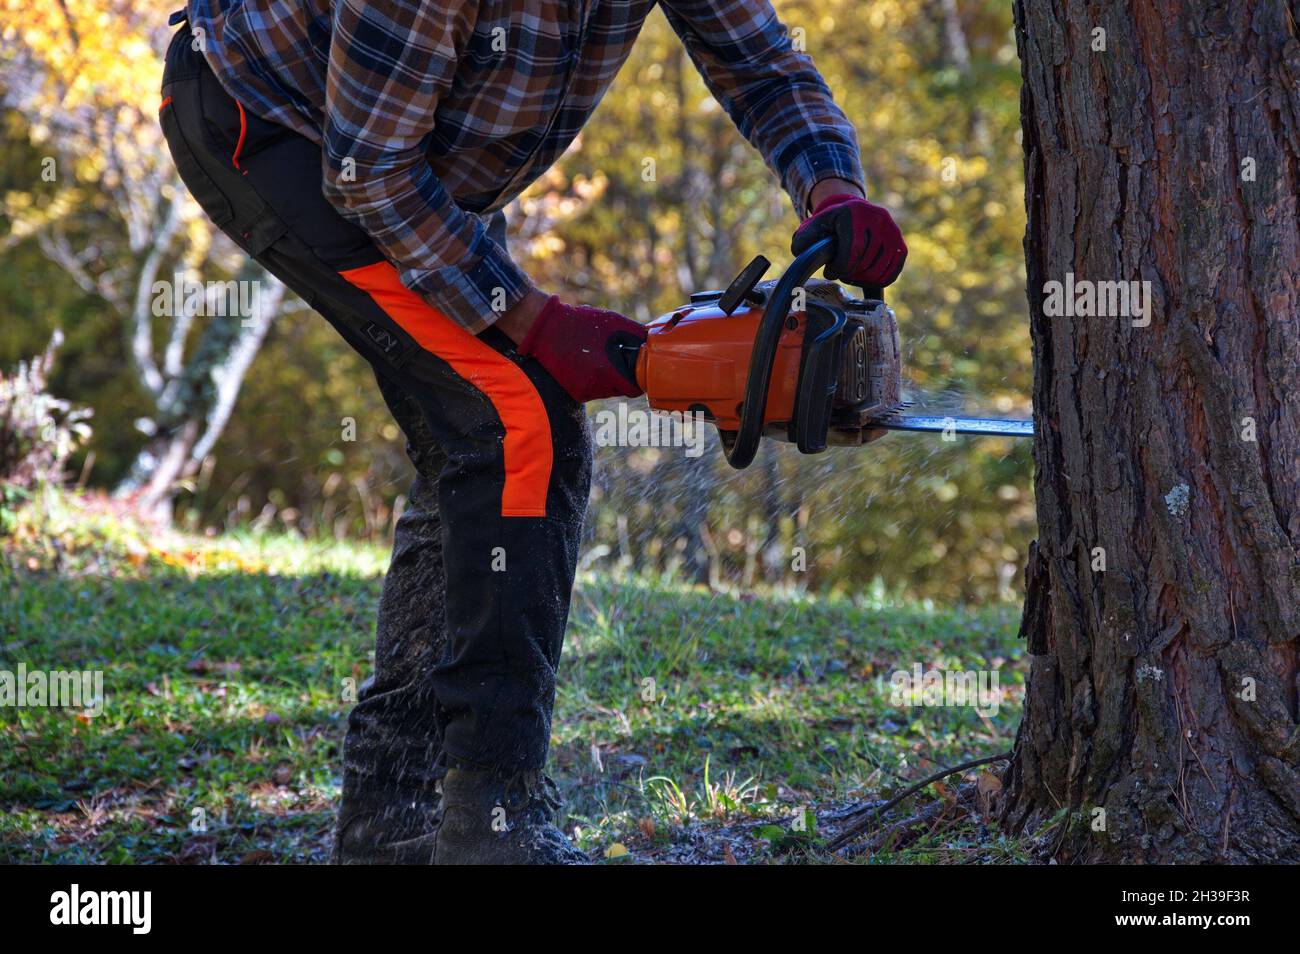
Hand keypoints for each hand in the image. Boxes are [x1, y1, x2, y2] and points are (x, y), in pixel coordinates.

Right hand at [516, 295, 646, 403]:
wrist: (544, 329)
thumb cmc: (581, 322)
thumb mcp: (614, 323)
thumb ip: (636, 336)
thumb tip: (651, 344)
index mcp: (606, 371)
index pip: (634, 388)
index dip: (639, 378)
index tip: (638, 369)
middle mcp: (595, 386)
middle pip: (622, 389)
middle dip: (624, 376)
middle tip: (618, 359)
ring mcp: (584, 391)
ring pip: (609, 391)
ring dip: (610, 378)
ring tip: (600, 359)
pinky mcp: (575, 393)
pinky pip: (595, 391)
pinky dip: (596, 380)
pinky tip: (589, 365)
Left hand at [791, 192, 906, 286]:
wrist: (852, 214)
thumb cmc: (829, 226)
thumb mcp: (811, 228)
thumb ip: (802, 241)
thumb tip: (801, 254)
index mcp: (854, 212)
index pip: (853, 250)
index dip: (840, 268)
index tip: (831, 272)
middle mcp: (878, 218)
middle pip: (866, 262)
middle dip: (850, 274)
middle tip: (840, 273)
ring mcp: (892, 231)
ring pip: (880, 270)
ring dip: (862, 279)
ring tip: (850, 274)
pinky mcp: (901, 244)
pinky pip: (892, 272)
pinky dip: (878, 281)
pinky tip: (864, 278)